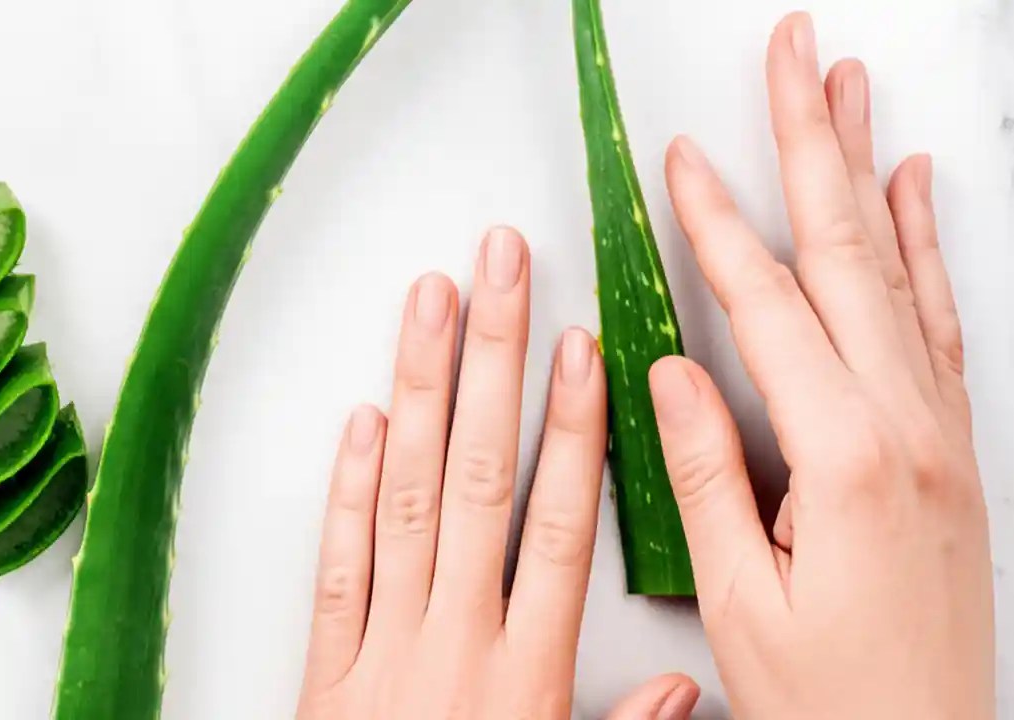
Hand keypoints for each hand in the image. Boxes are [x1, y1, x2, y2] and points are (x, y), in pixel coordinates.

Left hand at [296, 230, 699, 718]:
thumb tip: (689, 684)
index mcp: (526, 672)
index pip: (556, 521)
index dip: (571, 427)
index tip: (579, 346)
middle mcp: (456, 639)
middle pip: (480, 476)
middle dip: (494, 360)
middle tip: (500, 269)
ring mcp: (384, 645)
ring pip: (407, 495)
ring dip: (421, 388)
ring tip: (431, 302)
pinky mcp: (324, 667)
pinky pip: (336, 564)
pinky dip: (346, 486)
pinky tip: (362, 415)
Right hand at [651, 13, 993, 719]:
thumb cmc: (830, 700)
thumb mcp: (740, 604)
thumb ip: (707, 474)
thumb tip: (673, 369)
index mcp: (847, 461)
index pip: (769, 311)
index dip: (719, 228)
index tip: (685, 159)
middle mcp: (910, 428)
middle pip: (848, 255)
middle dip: (814, 143)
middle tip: (795, 55)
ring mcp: (943, 433)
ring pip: (900, 274)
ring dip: (869, 173)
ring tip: (851, 91)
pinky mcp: (953, 449)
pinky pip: (940, 325)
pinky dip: (924, 250)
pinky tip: (913, 196)